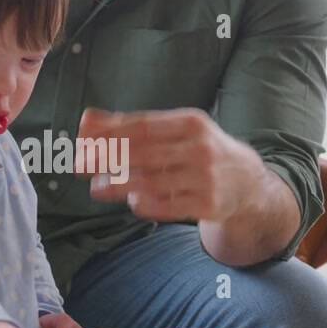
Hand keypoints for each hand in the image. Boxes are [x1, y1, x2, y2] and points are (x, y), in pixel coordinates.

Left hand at [77, 107, 265, 223]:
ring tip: (96, 187)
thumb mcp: (174, 130)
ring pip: (153, 182)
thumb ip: (130, 125)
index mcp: (191, 123)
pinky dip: (146, 204)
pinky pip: (169, 207)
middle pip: (144, 153)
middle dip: (107, 159)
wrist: (247, 182)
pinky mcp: (207, 206)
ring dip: (119, 185)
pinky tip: (131, 200)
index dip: (109, 132)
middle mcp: (201, 149)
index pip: (142, 126)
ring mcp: (206, 179)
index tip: (81, 138)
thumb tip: (86, 119)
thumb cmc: (200, 151)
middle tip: (79, 165)